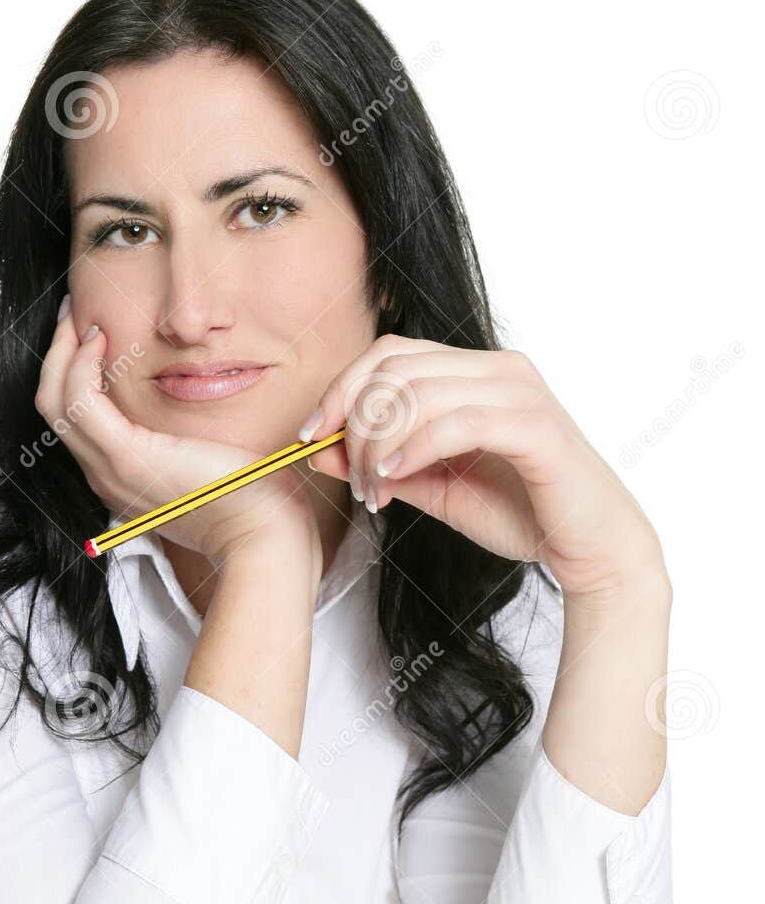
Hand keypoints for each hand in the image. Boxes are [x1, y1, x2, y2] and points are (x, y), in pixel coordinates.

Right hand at [35, 297, 318, 568]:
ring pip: (56, 402)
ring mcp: (111, 470)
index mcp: (123, 479)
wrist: (264, 537)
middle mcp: (106, 478)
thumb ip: (192, 445)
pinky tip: (100, 341)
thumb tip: (201, 420)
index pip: (75, 421)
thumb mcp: (210, 467)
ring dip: (63, 353)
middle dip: (58, 356)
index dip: (73, 374)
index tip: (90, 337)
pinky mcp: (128, 457)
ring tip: (83, 321)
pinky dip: (80, 365)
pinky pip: (80, 402)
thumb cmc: (253, 502)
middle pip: (54, 408)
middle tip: (71, 316)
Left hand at [304, 335, 668, 600]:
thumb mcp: (435, 489)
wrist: (592, 549)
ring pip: (417, 393)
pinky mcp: (536, 428)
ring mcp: (519, 393)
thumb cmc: (523, 514)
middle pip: (394, 370)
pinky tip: (395, 478)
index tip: (313, 436)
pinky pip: (456, 422)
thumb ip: (382, 464)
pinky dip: (413, 449)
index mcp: (475, 373)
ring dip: (379, 447)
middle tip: (357, 484)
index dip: (341, 389)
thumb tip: (320, 448)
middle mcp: (498, 369)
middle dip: (356, 427)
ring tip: (376, 493)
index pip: (389, 354)